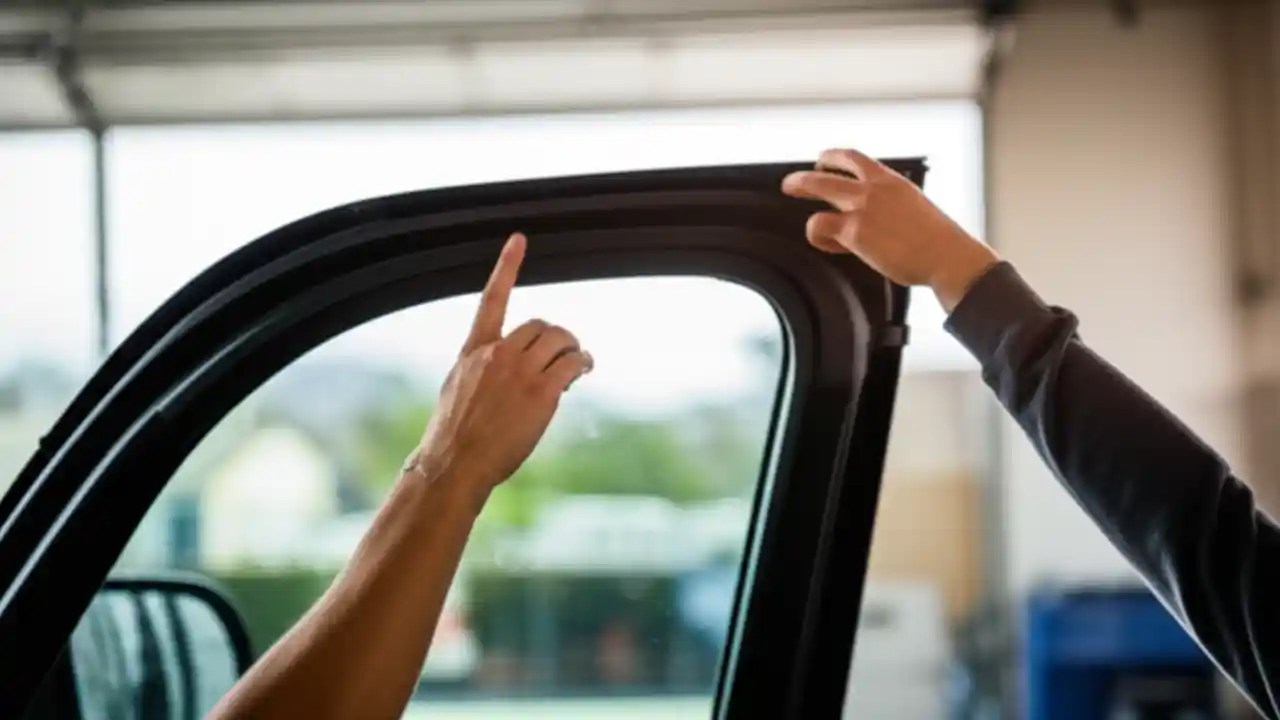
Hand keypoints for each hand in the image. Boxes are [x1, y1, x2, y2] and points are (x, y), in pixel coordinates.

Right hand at [407, 233, 592, 501]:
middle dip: (556, 337)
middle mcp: (496, 355)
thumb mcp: (456, 391)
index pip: (492, 299)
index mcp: (473, 352)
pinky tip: (584, 370)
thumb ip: (481, 372)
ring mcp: (518, 372)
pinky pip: (573, 363)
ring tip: (578, 363)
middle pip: (539, 325)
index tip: (520, 238)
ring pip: (559, 340)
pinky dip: (583, 362)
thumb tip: (508, 372)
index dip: (507, 266)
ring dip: (573, 348)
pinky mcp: (540, 392)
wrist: (453, 465)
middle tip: (565, 355)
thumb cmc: (454, 437)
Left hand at [781, 148, 998, 310]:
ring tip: (790, 192)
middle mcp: (874, 188)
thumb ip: (891, 206)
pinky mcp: (854, 231)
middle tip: (791, 181)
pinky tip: (832, 245)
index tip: (822, 160)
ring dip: (800, 187)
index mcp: (891, 181)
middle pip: (828, 170)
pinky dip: (820, 236)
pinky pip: (820, 225)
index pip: (856, 158)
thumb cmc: (936, 241)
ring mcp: (862, 207)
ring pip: (817, 187)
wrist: (946, 256)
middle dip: (806, 174)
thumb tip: (876, 218)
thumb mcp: (914, 208)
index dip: (834, 157)